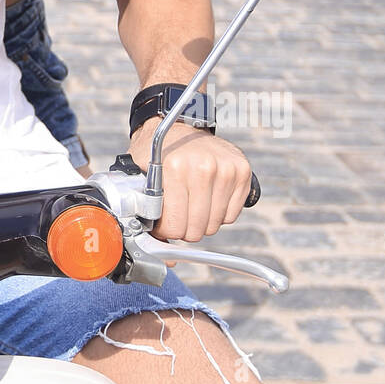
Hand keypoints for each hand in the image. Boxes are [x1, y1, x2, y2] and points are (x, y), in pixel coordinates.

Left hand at [129, 121, 252, 242]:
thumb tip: (166, 258)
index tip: (162, 223)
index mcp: (174, 167)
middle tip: (177, 215)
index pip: (175, 225)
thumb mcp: (142, 177)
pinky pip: (231, 215)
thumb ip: (147, 213)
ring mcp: (226, 168)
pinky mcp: (242, 170)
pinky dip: (219, 213)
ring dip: (202, 221)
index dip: (166, 230)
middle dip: (184, 228)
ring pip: (215, 225)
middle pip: (197, 229)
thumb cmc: (157, 152)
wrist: (179, 125)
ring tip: (191, 203)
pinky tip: (207, 197)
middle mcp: (203, 167)